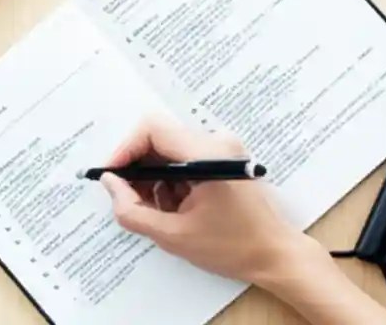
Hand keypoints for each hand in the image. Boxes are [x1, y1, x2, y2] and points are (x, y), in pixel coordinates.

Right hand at [98, 116, 322, 288]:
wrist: (275, 255)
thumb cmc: (233, 247)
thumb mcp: (173, 236)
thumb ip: (133, 210)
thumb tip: (110, 183)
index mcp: (207, 154)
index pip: (153, 129)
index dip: (125, 149)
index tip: (111, 175)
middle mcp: (216, 142)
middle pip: (160, 138)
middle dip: (139, 169)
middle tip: (129, 199)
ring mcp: (223, 148)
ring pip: (170, 150)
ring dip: (156, 178)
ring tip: (161, 212)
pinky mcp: (224, 159)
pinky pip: (185, 159)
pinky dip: (172, 181)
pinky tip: (178, 208)